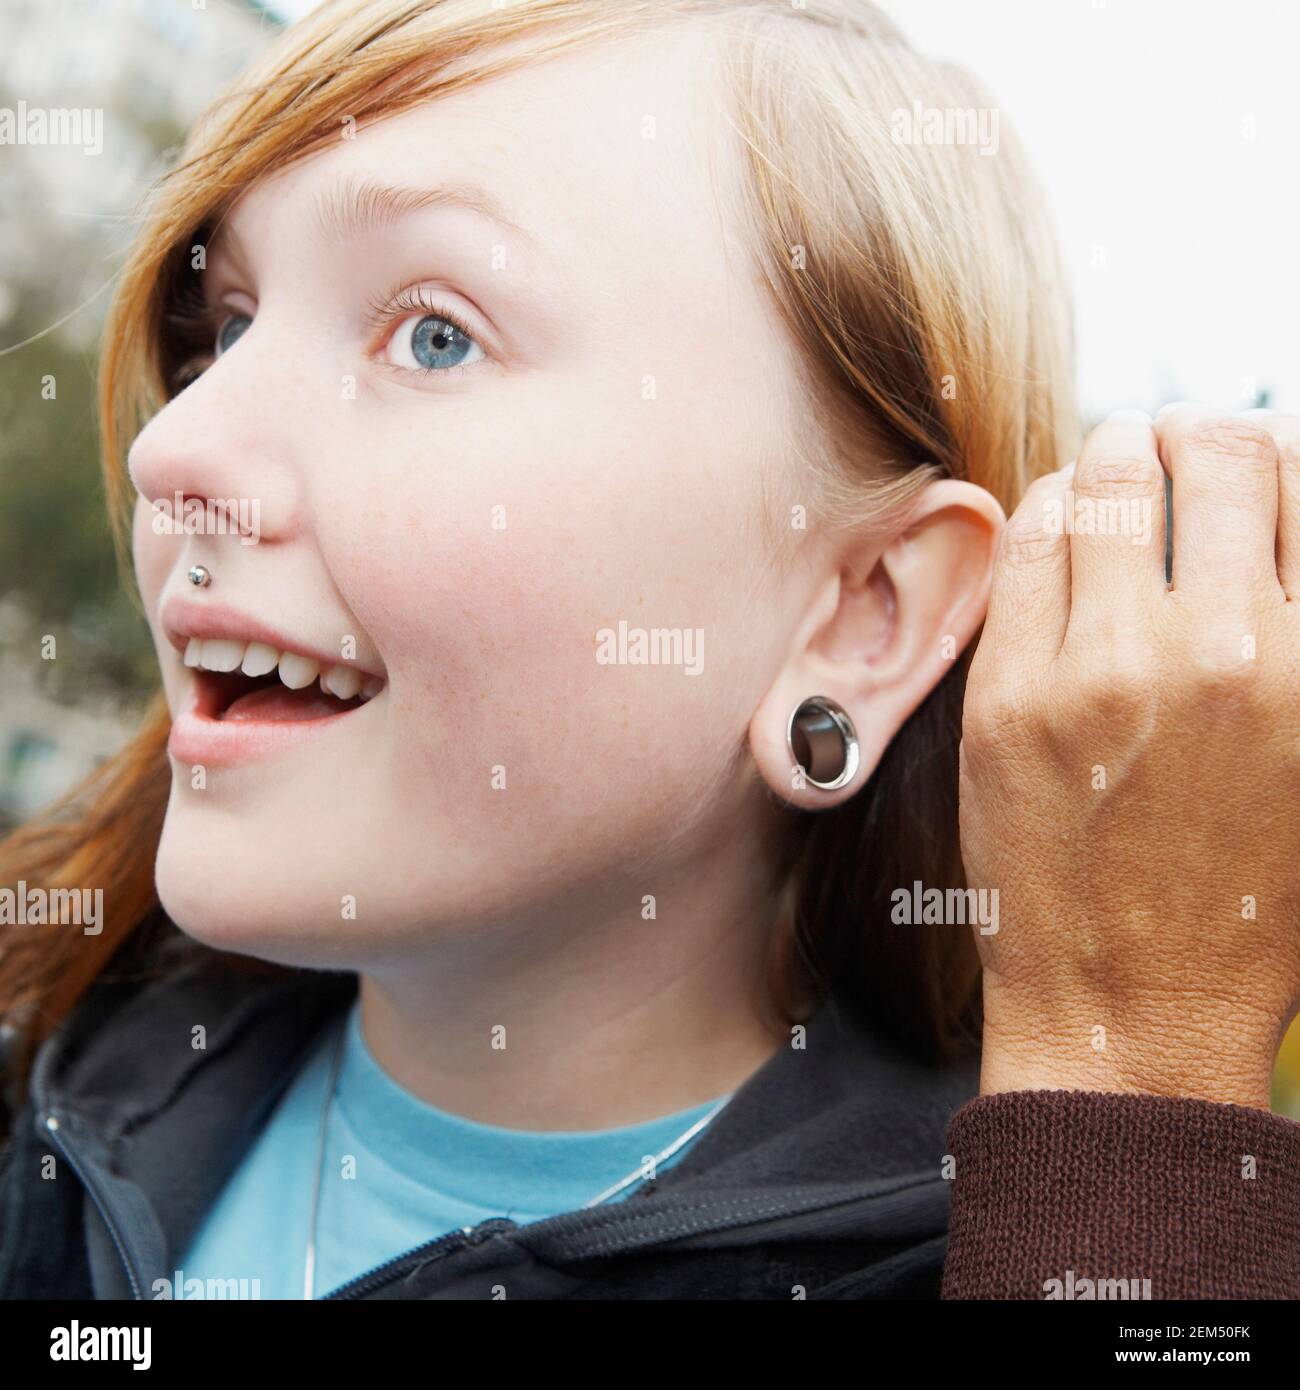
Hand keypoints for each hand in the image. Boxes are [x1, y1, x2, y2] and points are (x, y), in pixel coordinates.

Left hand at [959, 406, 1299, 1108]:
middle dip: (1193, 433)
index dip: (1269, 451)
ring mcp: (1103, 670)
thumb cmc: (1249, 903)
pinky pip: (1022, 546)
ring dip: (1112, 455)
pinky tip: (1055, 526)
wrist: (1135, 1012)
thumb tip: (1268, 533)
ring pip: (1105, 480)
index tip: (1244, 457)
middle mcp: (1225, 652)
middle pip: (1211, 451)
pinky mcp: (1009, 695)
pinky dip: (1044, 511)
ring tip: (1114, 467)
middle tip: (1175, 444)